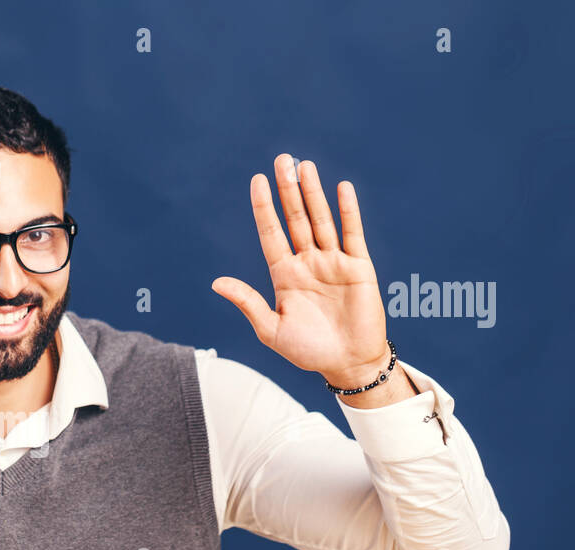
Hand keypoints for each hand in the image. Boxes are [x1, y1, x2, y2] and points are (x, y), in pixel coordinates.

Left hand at [212, 154, 390, 388]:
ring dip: (313, 192)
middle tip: (282, 159)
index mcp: (284, 275)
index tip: (256, 181)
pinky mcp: (359, 267)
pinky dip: (348, 211)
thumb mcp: (271, 329)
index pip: (271, 234)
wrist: (346, 364)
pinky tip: (342, 188)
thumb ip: (248, 302)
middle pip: (295, 218)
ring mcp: (333, 262)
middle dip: (288, 190)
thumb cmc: (307, 351)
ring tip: (305, 165)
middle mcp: (307, 263)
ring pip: (321, 220)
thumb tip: (216, 282)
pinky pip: (352, 234)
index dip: (264, 208)